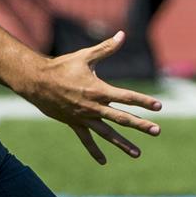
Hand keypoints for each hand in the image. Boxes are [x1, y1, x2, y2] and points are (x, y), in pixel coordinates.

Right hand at [17, 31, 162, 164]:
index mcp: (99, 90)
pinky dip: (95, 151)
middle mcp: (94, 107)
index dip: (143, 101)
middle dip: (140, 125)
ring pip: (107, 133)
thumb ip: (106, 48)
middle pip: (122, 118)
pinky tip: (103, 161)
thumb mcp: (85, 56)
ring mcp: (84, 118)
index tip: (158, 106)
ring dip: (123, 143)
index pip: (126, 97)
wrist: (36, 81)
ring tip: (137, 153)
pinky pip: (86, 140)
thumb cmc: (62, 66)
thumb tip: (122, 35)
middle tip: (156, 131)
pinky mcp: (74, 123)